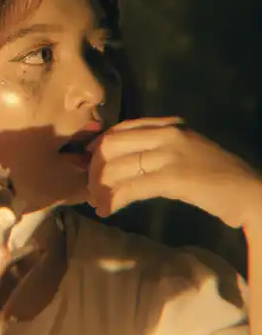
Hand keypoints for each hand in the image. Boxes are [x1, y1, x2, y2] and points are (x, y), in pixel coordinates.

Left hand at [87, 116, 261, 229]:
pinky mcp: (173, 178)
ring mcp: (169, 154)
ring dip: (100, 187)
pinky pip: (131, 187)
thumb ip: (158, 148)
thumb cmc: (218, 176)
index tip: (88, 162)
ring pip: (117, 166)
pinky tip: (107, 210)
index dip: (99, 145)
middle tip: (91, 188)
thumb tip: (124, 158)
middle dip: (95, 168)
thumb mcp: (185, 151)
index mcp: (168, 125)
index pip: (121, 128)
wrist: (250, 192)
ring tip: (97, 203)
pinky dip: (114, 199)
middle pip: (112, 144)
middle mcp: (167, 133)